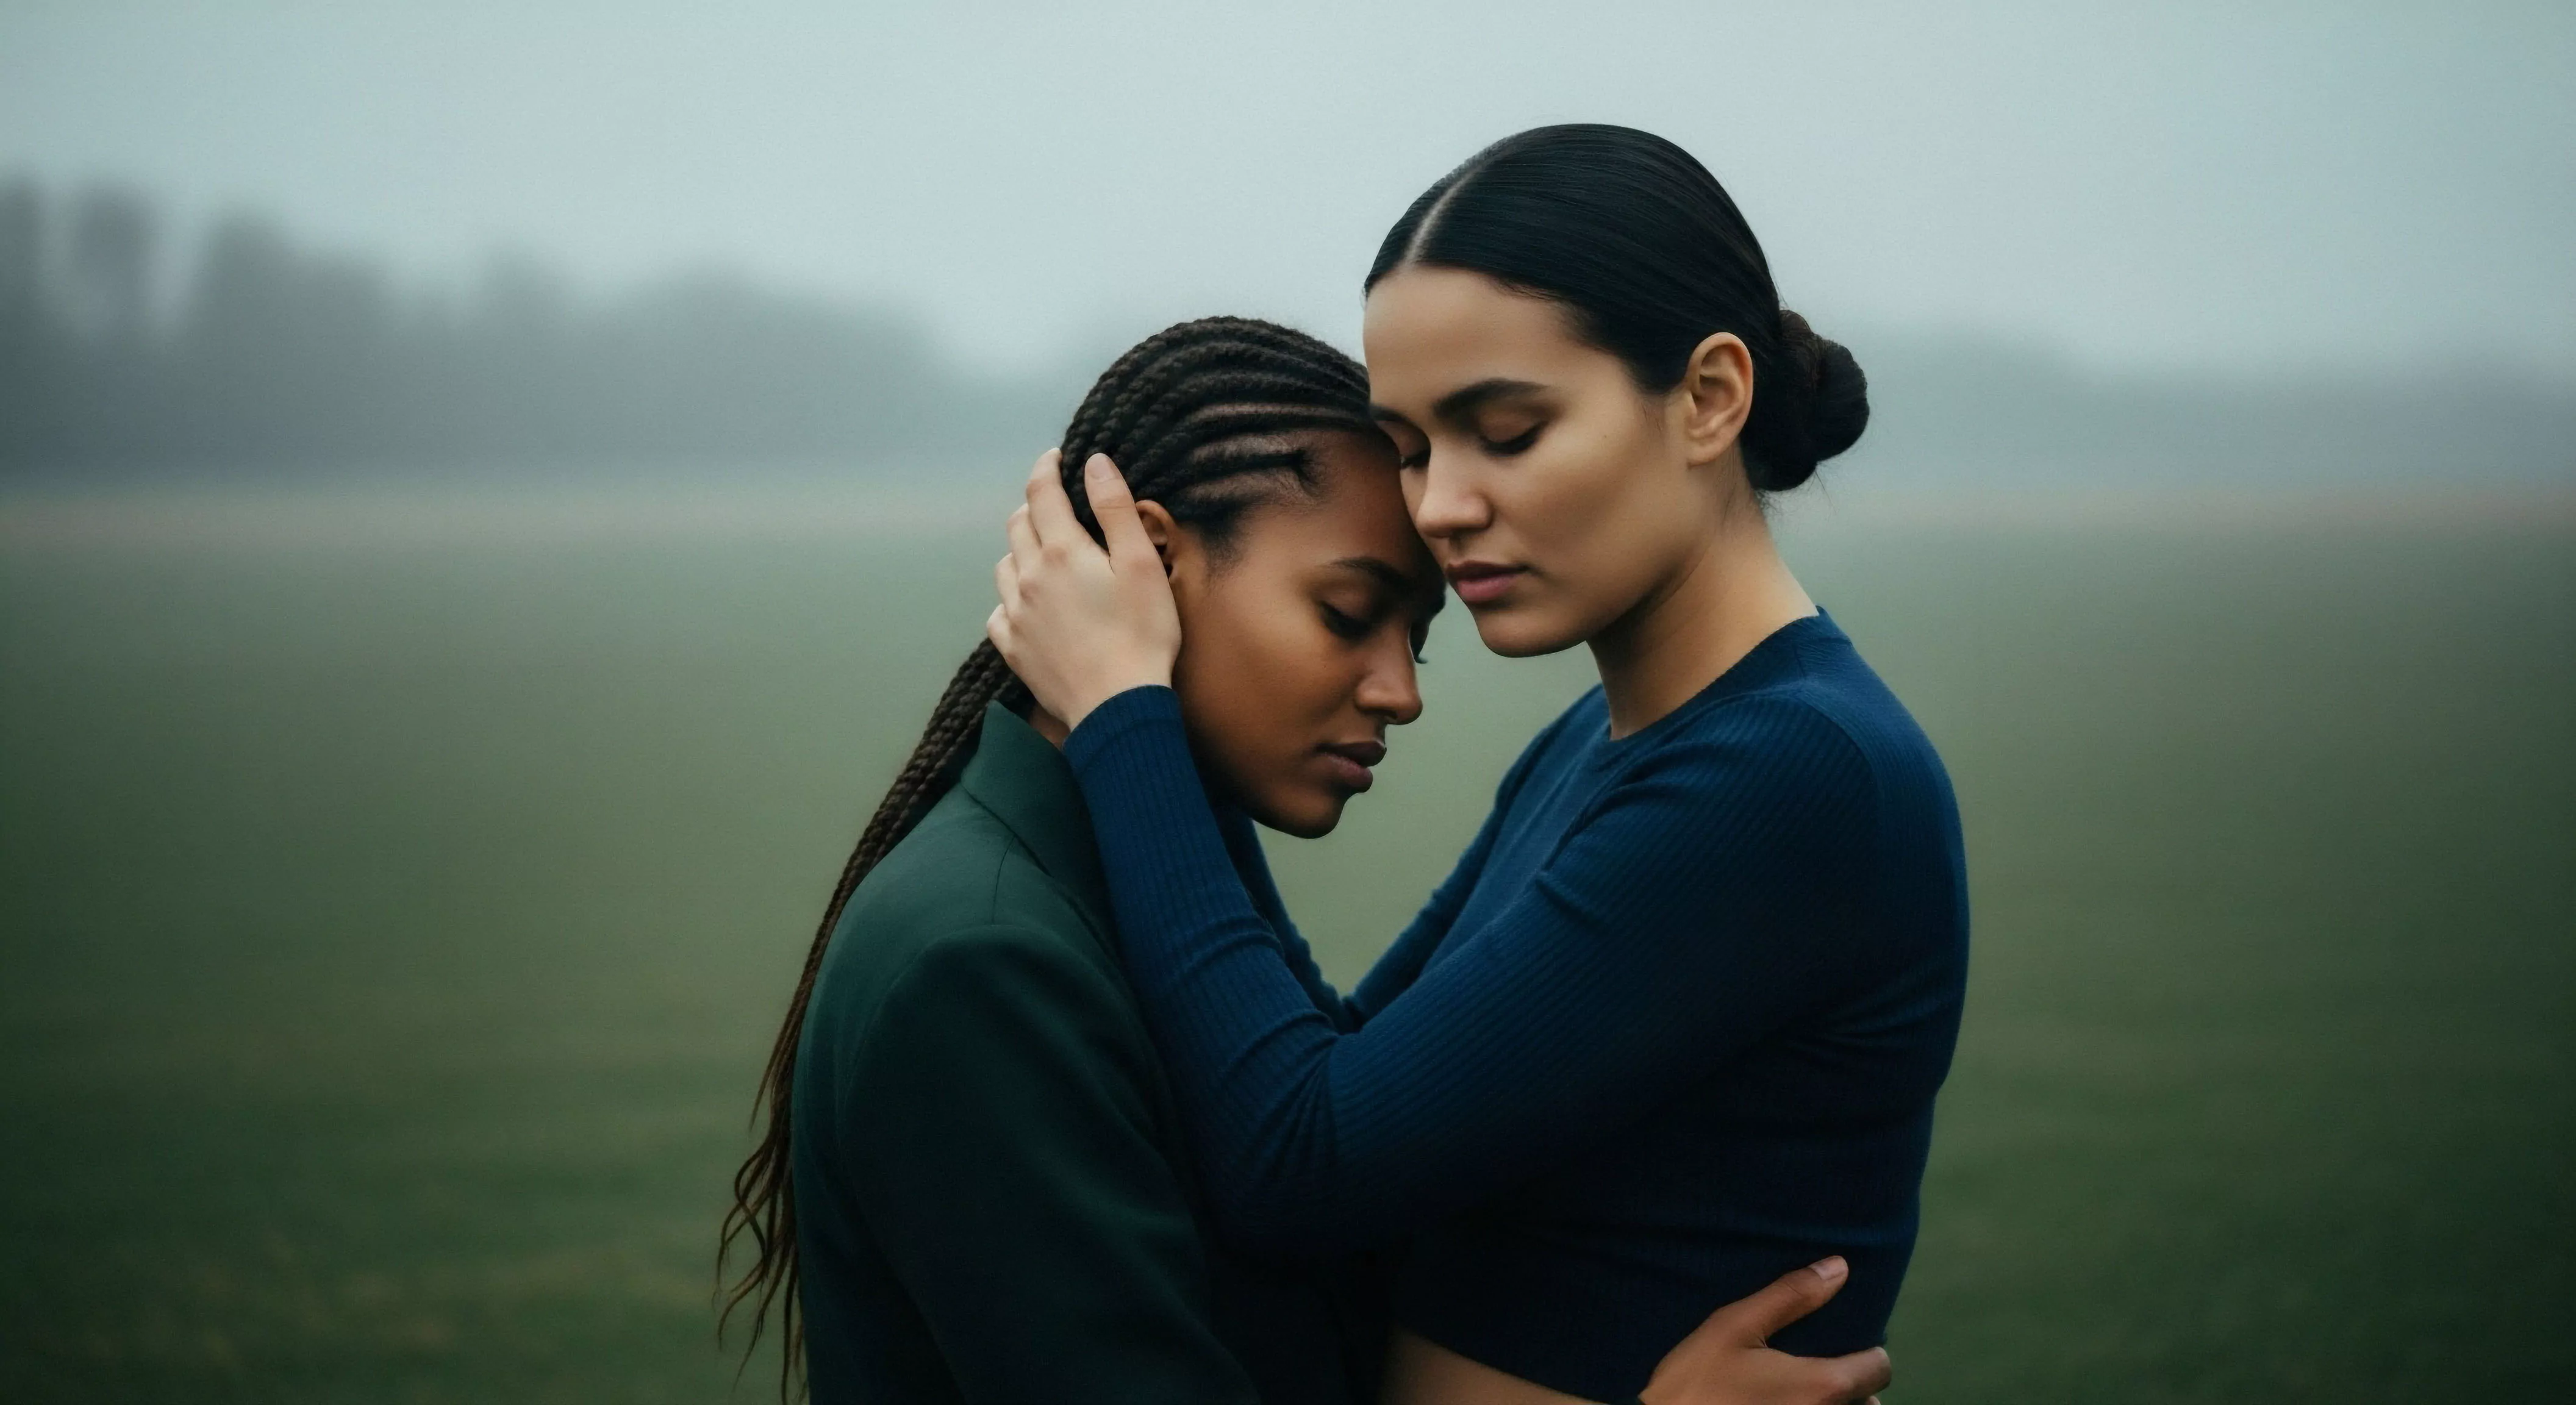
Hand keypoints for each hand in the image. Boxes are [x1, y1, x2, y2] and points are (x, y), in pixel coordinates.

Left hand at [987, 449, 1182, 728]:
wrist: (1117, 707)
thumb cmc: (1141, 633)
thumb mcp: (1140, 565)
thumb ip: (1115, 509)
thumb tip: (1094, 464)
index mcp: (1061, 550)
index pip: (1042, 493)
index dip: (1046, 468)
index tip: (1055, 458)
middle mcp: (1028, 576)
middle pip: (1018, 525)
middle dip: (1034, 507)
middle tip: (1055, 506)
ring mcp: (1015, 613)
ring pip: (1004, 566)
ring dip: (1020, 550)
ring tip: (1043, 555)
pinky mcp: (1012, 647)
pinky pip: (999, 611)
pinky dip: (1011, 598)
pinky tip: (1029, 606)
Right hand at [1637, 1258, 1892, 1404]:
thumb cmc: (1698, 1381)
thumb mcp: (1734, 1326)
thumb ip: (1789, 1297)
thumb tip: (1839, 1268)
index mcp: (1823, 1386)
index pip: (1879, 1369)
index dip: (1866, 1353)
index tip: (1841, 1344)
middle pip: (1868, 1401)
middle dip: (1851, 1384)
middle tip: (1815, 1368)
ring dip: (1835, 1404)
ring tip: (1798, 1390)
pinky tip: (1779, 1403)